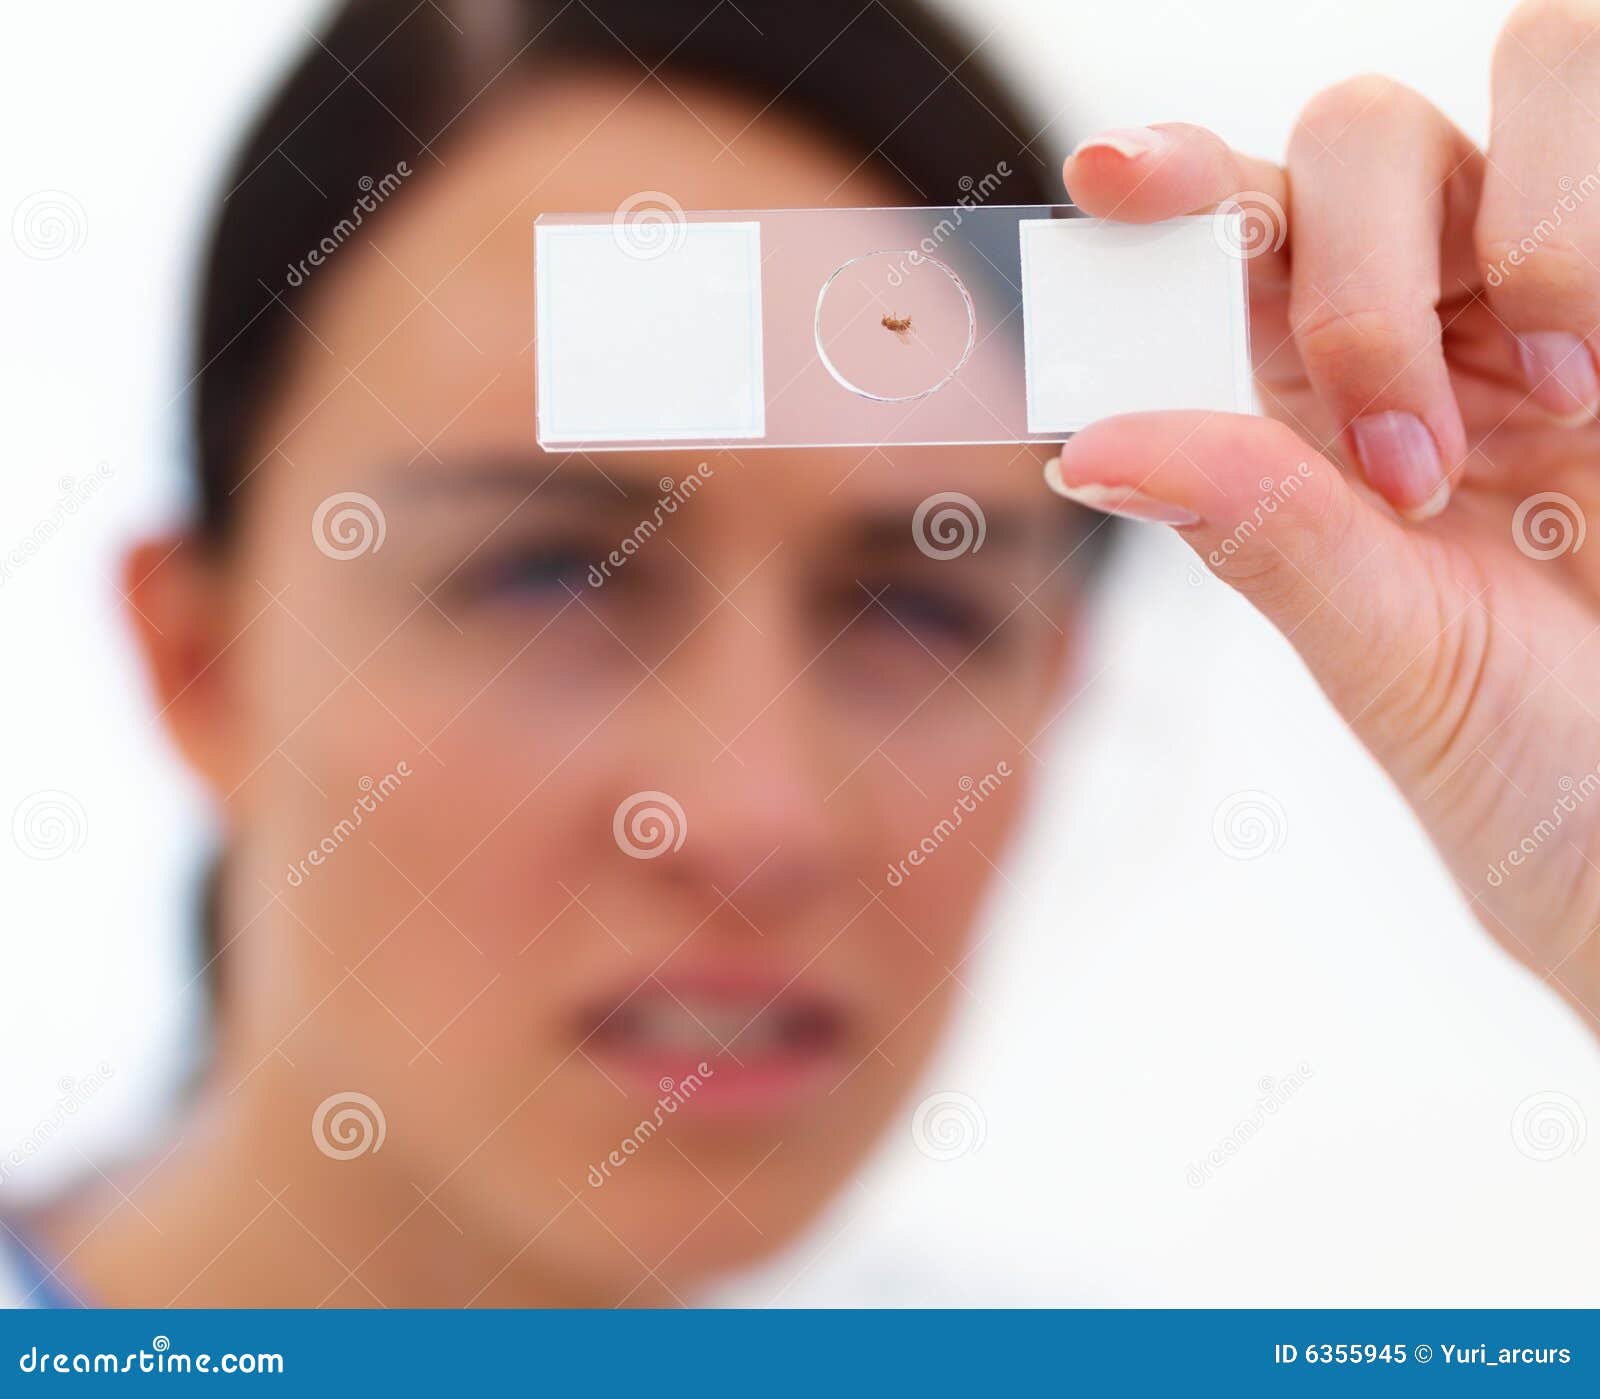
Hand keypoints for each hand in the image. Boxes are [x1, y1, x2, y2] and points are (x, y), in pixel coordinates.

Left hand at [1052, 0, 1599, 1032]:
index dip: (1171, 182)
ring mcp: (1574, 299)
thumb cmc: (1529, 759)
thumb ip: (1258, 531)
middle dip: (1359, 274)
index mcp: (1326, 405)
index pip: (1235, 241)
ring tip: (1565, 411)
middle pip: (1359, 143)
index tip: (1108, 172)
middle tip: (1402, 456)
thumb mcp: (1385, 652)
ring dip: (1526, 231)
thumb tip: (1089, 444)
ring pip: (1530, 87)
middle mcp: (1443, 324)